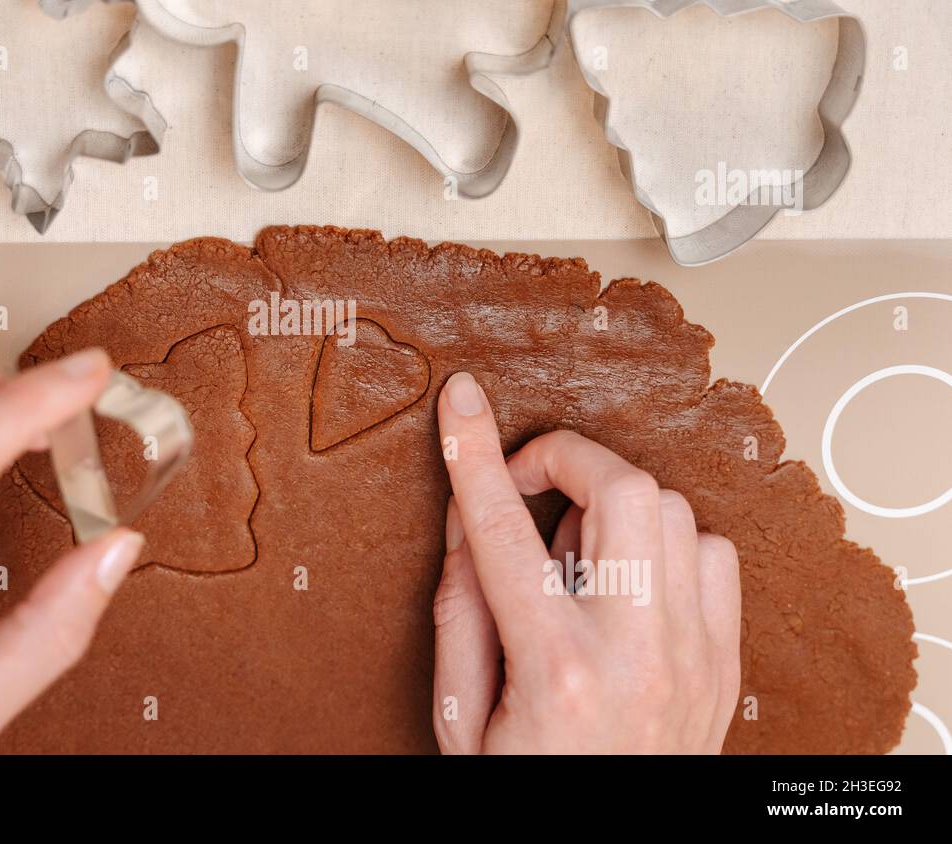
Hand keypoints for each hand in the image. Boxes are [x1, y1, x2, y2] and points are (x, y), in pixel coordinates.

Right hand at [432, 371, 740, 753]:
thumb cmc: (525, 782)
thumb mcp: (461, 712)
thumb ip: (458, 607)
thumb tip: (472, 521)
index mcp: (555, 665)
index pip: (501, 530)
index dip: (474, 454)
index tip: (461, 400)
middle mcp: (636, 650)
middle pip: (622, 491)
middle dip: (564, 461)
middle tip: (527, 488)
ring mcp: (694, 652)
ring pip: (673, 510)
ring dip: (612, 506)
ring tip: (575, 550)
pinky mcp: (724, 658)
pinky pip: (714, 552)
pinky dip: (668, 543)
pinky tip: (630, 576)